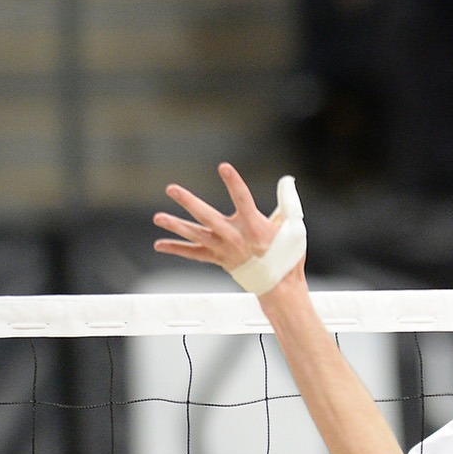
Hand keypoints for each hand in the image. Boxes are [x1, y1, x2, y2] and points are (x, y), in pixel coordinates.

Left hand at [153, 164, 303, 291]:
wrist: (279, 286)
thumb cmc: (288, 256)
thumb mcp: (294, 227)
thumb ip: (288, 201)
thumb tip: (287, 180)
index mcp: (255, 227)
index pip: (242, 199)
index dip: (233, 182)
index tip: (223, 167)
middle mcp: (235, 238)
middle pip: (207, 216)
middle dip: (188, 201)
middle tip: (172, 189)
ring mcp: (224, 250)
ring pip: (195, 235)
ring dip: (175, 226)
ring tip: (158, 217)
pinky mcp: (218, 259)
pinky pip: (193, 254)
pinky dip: (176, 249)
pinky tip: (159, 244)